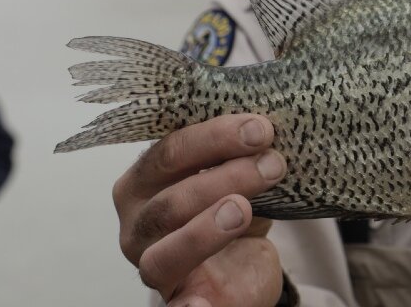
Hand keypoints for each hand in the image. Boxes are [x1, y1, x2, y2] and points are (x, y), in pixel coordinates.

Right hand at [113, 114, 288, 306]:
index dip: (215, 137)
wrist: (242, 261)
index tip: (259, 128)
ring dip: (209, 228)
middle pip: (171, 201)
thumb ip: (238, 148)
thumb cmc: (230, 205)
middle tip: (272, 164)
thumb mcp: (232, 171)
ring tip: (243, 209)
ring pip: (167, 252)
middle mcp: (138, 223)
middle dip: (226, 177)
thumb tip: (265, 121)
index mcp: (143, 180)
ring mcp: (151, 266)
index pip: (169, 152)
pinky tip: (201, 303)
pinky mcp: (178, 302)